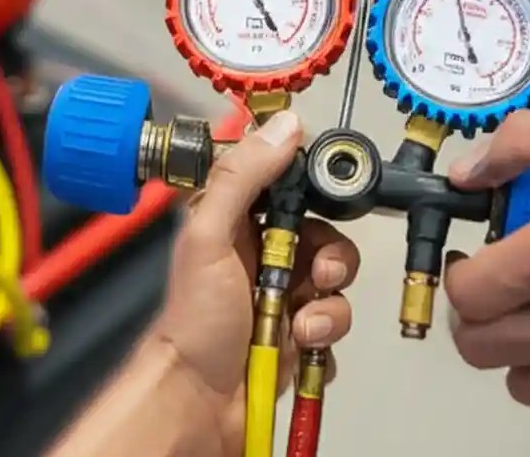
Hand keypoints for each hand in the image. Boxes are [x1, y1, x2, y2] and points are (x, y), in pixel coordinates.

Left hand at [148, 111, 360, 451]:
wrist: (199, 402)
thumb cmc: (192, 323)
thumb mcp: (210, 236)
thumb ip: (242, 178)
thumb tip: (282, 129)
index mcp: (236, 220)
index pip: (288, 181)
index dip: (313, 188)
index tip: (325, 198)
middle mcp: (262, 253)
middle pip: (325, 231)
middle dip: (328, 255)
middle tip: (313, 272)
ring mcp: (284, 294)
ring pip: (337, 278)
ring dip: (326, 301)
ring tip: (298, 320)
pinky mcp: (301, 332)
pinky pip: (337, 320)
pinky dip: (325, 332)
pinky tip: (300, 342)